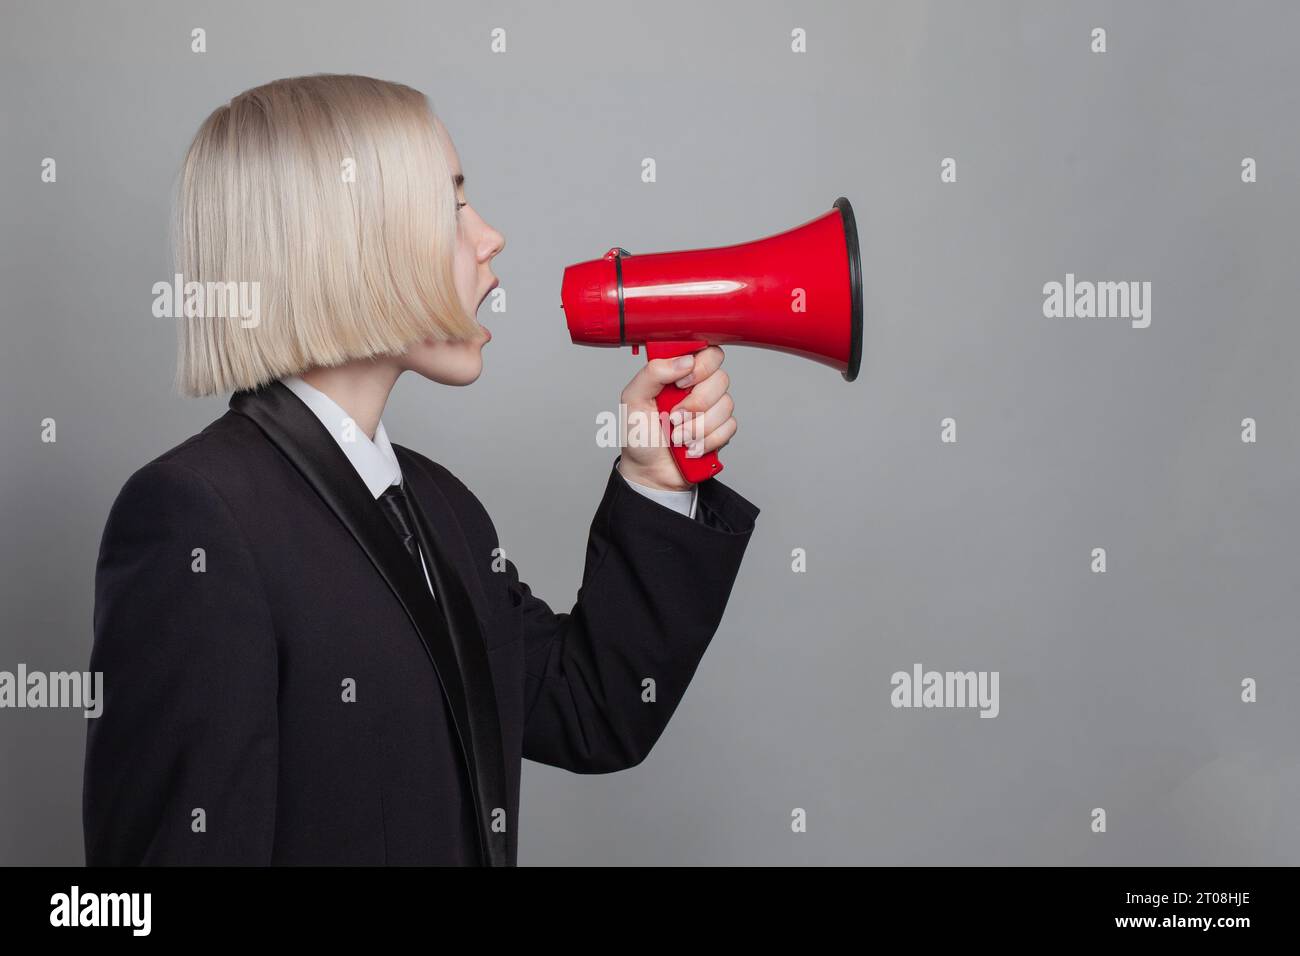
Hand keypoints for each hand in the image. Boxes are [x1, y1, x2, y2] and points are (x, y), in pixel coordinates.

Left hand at [617, 345, 737, 490]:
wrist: (649, 472)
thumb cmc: (638, 435)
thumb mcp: (633, 399)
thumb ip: (653, 372)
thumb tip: (685, 360)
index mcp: (678, 373)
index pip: (707, 352)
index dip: (701, 366)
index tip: (681, 383)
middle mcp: (698, 387)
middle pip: (721, 379)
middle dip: (697, 403)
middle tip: (674, 417)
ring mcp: (711, 409)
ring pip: (726, 405)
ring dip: (698, 426)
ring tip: (678, 437)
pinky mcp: (720, 430)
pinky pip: (729, 427)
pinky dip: (707, 440)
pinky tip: (690, 446)